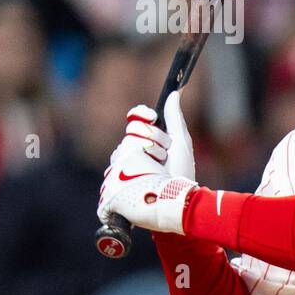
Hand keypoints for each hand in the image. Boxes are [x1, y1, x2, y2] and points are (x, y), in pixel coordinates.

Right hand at [97, 94, 196, 233]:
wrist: (177, 201)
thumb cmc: (181, 174)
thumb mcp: (181, 144)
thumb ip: (175, 119)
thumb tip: (176, 93)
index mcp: (145, 143)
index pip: (135, 122)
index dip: (142, 115)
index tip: (153, 116)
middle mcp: (130, 153)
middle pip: (133, 131)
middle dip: (154, 139)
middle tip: (165, 154)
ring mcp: (121, 166)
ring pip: (127, 144)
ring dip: (150, 154)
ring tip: (160, 168)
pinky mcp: (114, 180)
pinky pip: (119, 160)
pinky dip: (138, 164)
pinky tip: (147, 174)